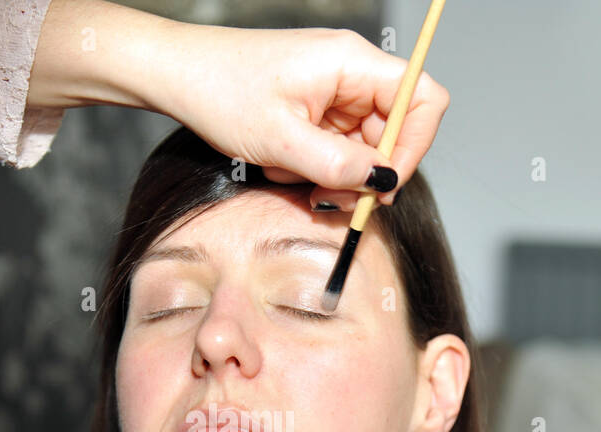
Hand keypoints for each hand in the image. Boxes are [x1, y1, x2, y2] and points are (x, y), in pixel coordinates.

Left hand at [160, 25, 448, 209]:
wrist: (177, 76)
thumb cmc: (221, 90)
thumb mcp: (280, 140)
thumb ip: (338, 164)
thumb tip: (383, 182)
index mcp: (352, 63)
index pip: (422, 99)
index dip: (414, 146)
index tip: (383, 185)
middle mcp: (351, 73)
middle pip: (394, 131)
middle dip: (365, 174)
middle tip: (329, 199)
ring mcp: (335, 92)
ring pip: (363, 148)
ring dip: (335, 175)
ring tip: (292, 178)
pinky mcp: (317, 109)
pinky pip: (335, 149)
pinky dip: (315, 168)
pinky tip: (282, 167)